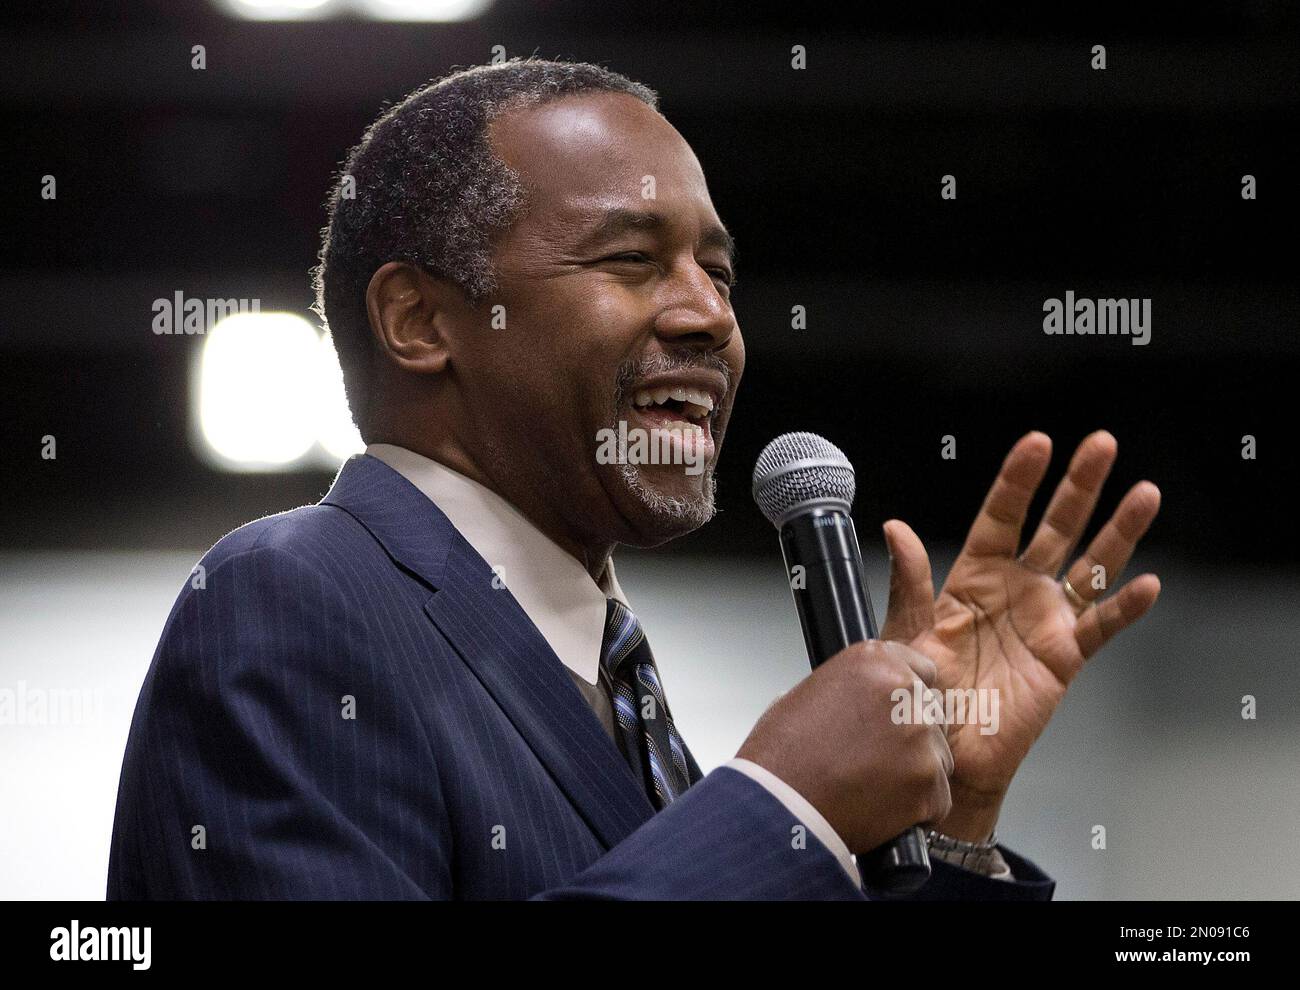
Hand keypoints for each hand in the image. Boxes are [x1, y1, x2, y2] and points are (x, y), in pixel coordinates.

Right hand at [737, 639, 953, 854]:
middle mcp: (903, 692)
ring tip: (873, 787)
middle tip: (878, 758)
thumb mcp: (808, 694)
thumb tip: (865, 701)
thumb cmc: (782, 757)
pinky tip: (881, 808)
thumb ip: (852, 689)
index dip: (909, 698)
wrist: (779, 807)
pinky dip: (917, 809)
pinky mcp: (929, 784)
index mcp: (873, 661)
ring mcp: (921, 738)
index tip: (899, 715)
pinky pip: (938, 798)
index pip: (922, 671)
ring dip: (916, 773)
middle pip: (933, 714)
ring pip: (938, 757)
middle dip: (913, 737)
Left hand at [880, 430, 1160, 839]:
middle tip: (1102, 444)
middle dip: (1079, 486)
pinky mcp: (1063, 657)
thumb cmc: (917, 690)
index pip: (1001, 516)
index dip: (1019, 480)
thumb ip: (910, 581)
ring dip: (1118, 532)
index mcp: (973, 575)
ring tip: (1144, 494)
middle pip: (1055, 527)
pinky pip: (1099, 627)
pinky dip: (1123, 607)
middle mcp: (1015, 589)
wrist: (939, 747)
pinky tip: (1148, 584)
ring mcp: (1044, 619)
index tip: (1038, 443)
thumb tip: (896, 527)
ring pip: (1089, 566)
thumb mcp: (906, 632)